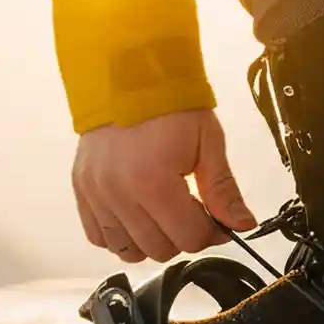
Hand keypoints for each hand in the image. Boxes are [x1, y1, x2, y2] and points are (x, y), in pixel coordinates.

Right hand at [73, 109, 256, 262]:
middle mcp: (118, 194)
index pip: (189, 238)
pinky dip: (120, 234)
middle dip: (182, 235)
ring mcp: (96, 194)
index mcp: (153, 182)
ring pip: (128, 250)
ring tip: (162, 211)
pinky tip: (137, 214)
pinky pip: (99, 236)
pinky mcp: (81, 190)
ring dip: (151, 239)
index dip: (210, 232)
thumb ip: (223, 190)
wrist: (129, 73)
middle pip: (160, 249)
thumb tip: (242, 225)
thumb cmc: (172, 105)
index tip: (215, 217)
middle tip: (190, 209)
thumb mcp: (208, 143)